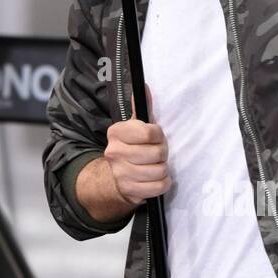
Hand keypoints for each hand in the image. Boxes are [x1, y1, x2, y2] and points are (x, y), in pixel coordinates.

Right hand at [105, 82, 171, 207]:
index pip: (150, 132)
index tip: (154, 138)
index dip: (158, 136)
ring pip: (160, 170)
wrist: (117, 177)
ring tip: (155, 166)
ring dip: (163, 169)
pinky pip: (159, 187)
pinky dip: (163, 183)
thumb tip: (144, 87)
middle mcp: (114, 152)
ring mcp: (120, 173)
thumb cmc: (132, 148)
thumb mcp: (136, 127)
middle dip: (162, 153)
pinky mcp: (129, 190)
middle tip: (156, 154)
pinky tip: (156, 179)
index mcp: (116, 132)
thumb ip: (142, 108)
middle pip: (158, 152)